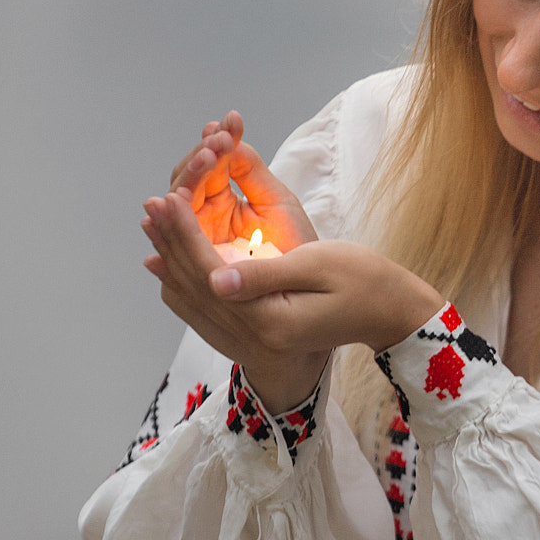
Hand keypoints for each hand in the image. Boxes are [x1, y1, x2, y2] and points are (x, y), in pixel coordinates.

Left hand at [141, 190, 442, 412]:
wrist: (387, 314)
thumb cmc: (364, 282)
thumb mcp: (317, 267)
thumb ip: (263, 274)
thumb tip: (214, 277)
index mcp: (269, 321)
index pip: (211, 272)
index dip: (187, 233)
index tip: (169, 197)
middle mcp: (252, 336)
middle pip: (196, 285)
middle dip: (171, 241)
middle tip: (151, 204)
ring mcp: (249, 341)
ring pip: (194, 299)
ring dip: (170, 260)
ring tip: (153, 225)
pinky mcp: (251, 334)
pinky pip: (203, 311)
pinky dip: (181, 284)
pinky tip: (165, 265)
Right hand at [167, 112, 317, 252]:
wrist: (307, 291)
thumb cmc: (296, 248)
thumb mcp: (275, 201)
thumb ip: (250, 170)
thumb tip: (226, 135)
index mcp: (221, 199)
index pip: (207, 165)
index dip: (215, 142)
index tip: (230, 124)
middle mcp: (202, 218)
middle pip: (184, 181)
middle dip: (200, 158)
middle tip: (218, 142)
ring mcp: (194, 240)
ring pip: (175, 206)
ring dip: (187, 180)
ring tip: (206, 158)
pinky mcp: (192, 266)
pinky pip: (172, 244)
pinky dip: (166, 223)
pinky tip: (167, 202)